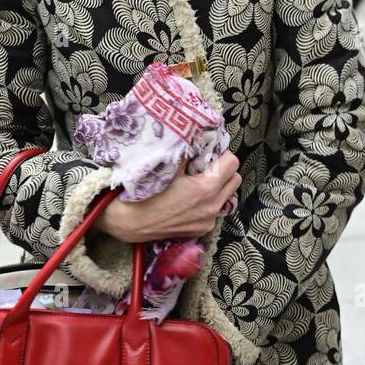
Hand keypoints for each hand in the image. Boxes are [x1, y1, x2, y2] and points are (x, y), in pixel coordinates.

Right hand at [94, 151, 241, 244]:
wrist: (129, 223)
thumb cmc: (146, 192)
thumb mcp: (167, 165)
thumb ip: (187, 150)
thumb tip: (199, 134)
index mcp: (206, 188)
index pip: (232, 162)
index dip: (222, 153)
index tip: (209, 151)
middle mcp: (212, 207)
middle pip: (235, 180)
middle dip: (224, 169)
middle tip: (205, 164)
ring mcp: (207, 221)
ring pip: (226, 196)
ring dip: (218, 186)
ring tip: (197, 181)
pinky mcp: (200, 230)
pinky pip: (214, 211)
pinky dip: (208, 202)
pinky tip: (189, 198)